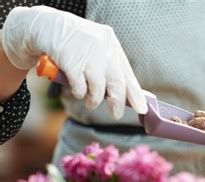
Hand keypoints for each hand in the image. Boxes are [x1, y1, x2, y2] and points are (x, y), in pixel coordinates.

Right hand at [2, 6, 146, 118]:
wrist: (46, 26)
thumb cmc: (77, 44)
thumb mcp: (98, 49)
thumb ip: (111, 68)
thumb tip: (128, 95)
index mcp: (112, 45)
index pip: (128, 75)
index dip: (136, 95)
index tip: (142, 108)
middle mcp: (103, 48)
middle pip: (116, 84)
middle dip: (117, 103)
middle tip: (116, 114)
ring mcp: (87, 54)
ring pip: (97, 89)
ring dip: (94, 100)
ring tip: (90, 101)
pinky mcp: (70, 61)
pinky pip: (80, 87)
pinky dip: (79, 93)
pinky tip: (76, 89)